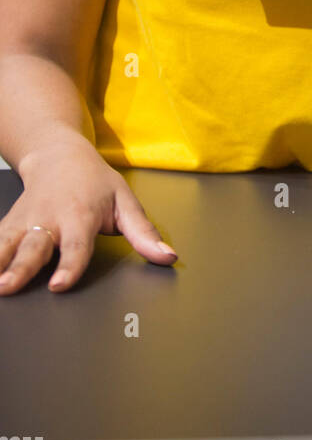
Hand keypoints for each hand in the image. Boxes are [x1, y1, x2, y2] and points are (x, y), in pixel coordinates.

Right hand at [0, 135, 177, 294]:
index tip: (59, 284)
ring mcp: (26, 221)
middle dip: (21, 268)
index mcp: (80, 216)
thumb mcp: (125, 201)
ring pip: (8, 244)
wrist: (59, 154)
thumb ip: (143, 232)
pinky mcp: (10, 223)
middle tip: (10, 286)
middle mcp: (50, 220)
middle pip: (35, 247)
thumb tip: (167, 257)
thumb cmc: (94, 181)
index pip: (76, 245)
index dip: (69, 266)